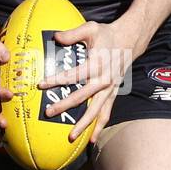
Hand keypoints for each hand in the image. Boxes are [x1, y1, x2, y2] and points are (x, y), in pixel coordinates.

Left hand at [36, 18, 137, 144]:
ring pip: (96, 111)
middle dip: (65, 105)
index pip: (74, 75)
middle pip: (82, 97)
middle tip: (49, 113)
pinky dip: (99, 127)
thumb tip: (55, 37)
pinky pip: (105, 113)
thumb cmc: (107, 34)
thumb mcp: (91, 28)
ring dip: (84, 125)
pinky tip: (92, 140)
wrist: (129, 41)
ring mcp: (109, 89)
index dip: (57, 80)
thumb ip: (72, 34)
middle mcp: (104, 79)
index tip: (41, 85)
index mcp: (97, 63)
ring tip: (71, 136)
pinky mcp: (112, 94)